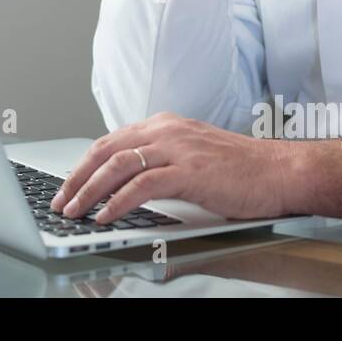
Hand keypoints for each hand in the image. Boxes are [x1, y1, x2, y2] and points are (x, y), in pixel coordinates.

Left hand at [49, 112, 294, 223]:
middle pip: (107, 150)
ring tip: (75, 211)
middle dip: (77, 177)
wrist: (280, 171)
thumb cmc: (242, 169)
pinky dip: (117, 202)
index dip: (85, 164)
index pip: (112, 141)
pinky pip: (142, 185)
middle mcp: (166, 130)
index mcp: (165, 124)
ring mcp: (178, 148)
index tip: (69, 184)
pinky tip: (105, 216)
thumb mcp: (193, 154)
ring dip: (90, 190)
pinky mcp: (189, 171)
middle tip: (60, 200)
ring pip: (118, 165)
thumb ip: (162, 159)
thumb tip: (128, 180)